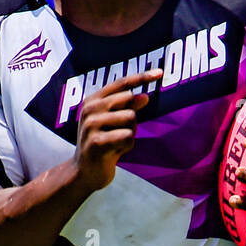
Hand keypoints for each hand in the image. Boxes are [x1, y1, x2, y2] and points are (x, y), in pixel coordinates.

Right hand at [73, 69, 162, 191]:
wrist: (84, 172)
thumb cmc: (103, 144)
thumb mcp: (114, 122)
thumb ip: (127, 108)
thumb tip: (145, 97)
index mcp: (93, 100)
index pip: (122, 83)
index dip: (142, 77)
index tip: (160, 73)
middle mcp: (89, 109)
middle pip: (129, 100)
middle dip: (132, 118)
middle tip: (120, 133)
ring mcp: (91, 125)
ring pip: (130, 119)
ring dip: (130, 133)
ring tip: (116, 143)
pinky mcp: (97, 143)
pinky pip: (127, 137)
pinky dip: (127, 146)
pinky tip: (115, 152)